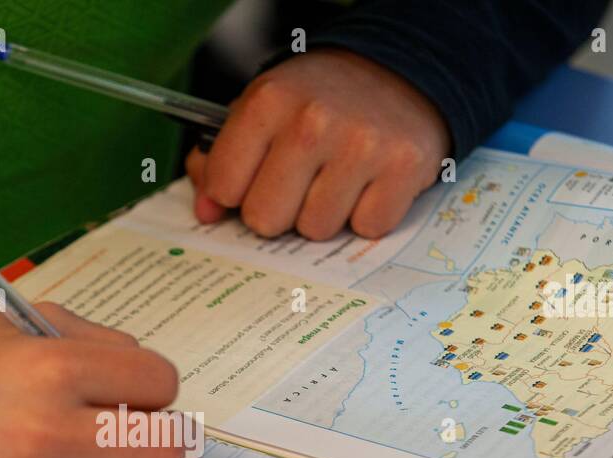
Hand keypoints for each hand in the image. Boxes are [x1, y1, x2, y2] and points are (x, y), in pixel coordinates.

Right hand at [0, 303, 185, 457]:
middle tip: (159, 434)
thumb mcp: (20, 326)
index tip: (141, 387)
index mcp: (55, 369)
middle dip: (172, 438)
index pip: (159, 383)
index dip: (156, 383)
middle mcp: (51, 433)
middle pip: (167, 449)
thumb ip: (93, 342)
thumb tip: (150, 379)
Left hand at [186, 48, 450, 240]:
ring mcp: (362, 146)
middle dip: (278, 211)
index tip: (251, 180)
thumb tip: (207, 212)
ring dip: (323, 215)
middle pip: (266, 219)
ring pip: (316, 230)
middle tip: (297, 185)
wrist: (399, 71)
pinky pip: (367, 228)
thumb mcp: (262, 110)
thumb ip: (221, 161)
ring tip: (336, 179)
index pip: (225, 186)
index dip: (234, 193)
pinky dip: (366, 215)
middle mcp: (313, 121)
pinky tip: (368, 184)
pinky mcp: (405, 168)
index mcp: (269, 102)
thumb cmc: (319, 100)